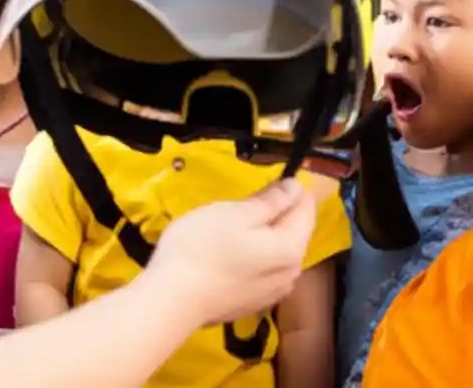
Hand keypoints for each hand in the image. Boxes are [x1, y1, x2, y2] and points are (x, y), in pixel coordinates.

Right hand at [139, 179, 315, 325]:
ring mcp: (270, 293)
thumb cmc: (202, 247)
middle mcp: (290, 273)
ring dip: (262, 237)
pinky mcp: (250, 303)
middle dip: (276, 214)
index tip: (274, 176)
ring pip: (274, 254)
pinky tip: (227, 254)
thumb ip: (270, 201)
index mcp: (290, 247)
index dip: (293, 188)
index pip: (306, 209)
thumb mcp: (234, 213)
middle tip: (245, 200)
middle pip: (292, 233)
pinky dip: (251, 257)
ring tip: (233, 226)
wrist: (172, 300)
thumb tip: (294, 188)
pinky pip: (259, 272)